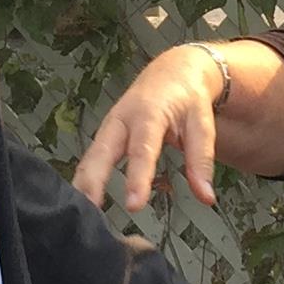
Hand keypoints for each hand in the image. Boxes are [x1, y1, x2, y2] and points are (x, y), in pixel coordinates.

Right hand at [73, 46, 225, 211]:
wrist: (173, 71)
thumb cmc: (187, 97)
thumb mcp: (202, 124)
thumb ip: (202, 161)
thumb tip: (206, 198)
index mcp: (148, 113)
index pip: (142, 150)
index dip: (137, 178)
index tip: (134, 205)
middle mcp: (122, 119)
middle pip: (101, 152)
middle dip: (93, 181)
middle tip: (90, 209)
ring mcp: (109, 126)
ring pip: (90, 156)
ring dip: (82, 183)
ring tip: (77, 213)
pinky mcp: (105, 134)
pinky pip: (91, 158)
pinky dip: (84, 178)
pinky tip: (82, 200)